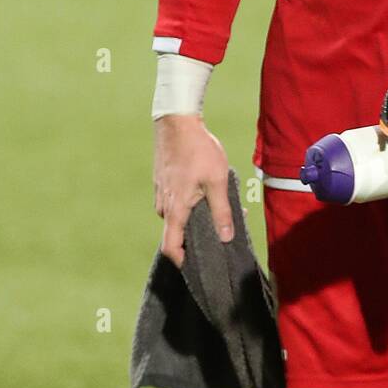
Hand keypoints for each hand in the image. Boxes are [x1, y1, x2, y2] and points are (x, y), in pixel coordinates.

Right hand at [153, 114, 231, 268]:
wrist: (177, 121)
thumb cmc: (198, 149)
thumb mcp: (217, 180)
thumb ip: (222, 211)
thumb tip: (226, 237)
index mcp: (176, 209)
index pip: (171, 248)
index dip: (182, 262)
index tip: (197, 266)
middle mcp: (164, 205)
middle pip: (176, 232)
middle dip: (196, 234)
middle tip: (219, 228)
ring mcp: (161, 192)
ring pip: (177, 215)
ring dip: (193, 215)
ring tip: (216, 204)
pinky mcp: (162, 181)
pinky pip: (174, 200)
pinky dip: (188, 202)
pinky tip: (204, 188)